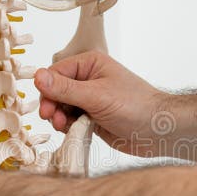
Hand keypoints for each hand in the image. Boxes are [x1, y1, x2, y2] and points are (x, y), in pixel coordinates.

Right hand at [34, 51, 167, 155]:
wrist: (159, 131)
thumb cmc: (135, 106)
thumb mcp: (96, 96)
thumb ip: (65, 88)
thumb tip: (36, 76)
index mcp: (90, 64)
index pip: (56, 73)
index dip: (47, 90)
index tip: (46, 108)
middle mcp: (88, 79)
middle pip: (56, 91)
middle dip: (53, 106)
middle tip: (54, 120)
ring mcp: (90, 99)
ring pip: (61, 107)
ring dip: (59, 117)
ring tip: (66, 126)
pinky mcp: (92, 117)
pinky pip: (71, 120)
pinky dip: (69, 126)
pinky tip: (74, 131)